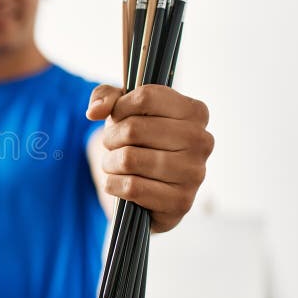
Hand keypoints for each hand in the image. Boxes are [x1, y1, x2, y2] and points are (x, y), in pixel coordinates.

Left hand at [86, 84, 213, 232]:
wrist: (145, 188)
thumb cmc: (137, 141)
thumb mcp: (121, 110)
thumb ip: (105, 96)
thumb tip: (95, 111)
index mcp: (195, 112)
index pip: (146, 97)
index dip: (120, 107)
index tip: (118, 117)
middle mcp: (202, 141)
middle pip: (133, 129)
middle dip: (111, 138)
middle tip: (113, 145)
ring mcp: (195, 173)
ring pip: (129, 159)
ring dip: (110, 162)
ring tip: (114, 164)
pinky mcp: (181, 202)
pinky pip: (132, 187)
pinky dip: (113, 184)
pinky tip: (118, 183)